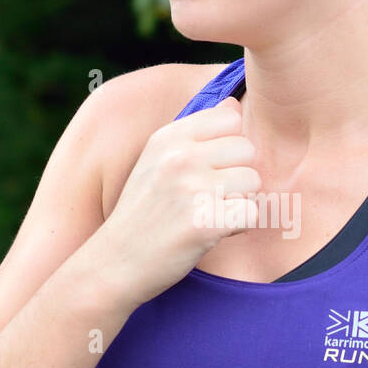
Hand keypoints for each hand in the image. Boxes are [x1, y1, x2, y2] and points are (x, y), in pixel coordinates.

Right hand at [100, 97, 260, 305]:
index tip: (209, 170)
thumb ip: (194, 133)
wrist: (115, 263)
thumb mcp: (156, 162)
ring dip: (239, 202)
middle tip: (210, 199)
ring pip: (253, 182)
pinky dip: (238, 227)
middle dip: (237, 177)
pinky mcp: (205, 222)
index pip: (230, 118)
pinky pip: (251, 213)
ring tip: (209, 215)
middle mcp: (180, 157)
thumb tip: (234, 104)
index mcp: (168, 137)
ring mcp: (192, 188)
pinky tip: (212, 233)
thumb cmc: (142, 214)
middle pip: (247, 150)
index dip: (228, 147)